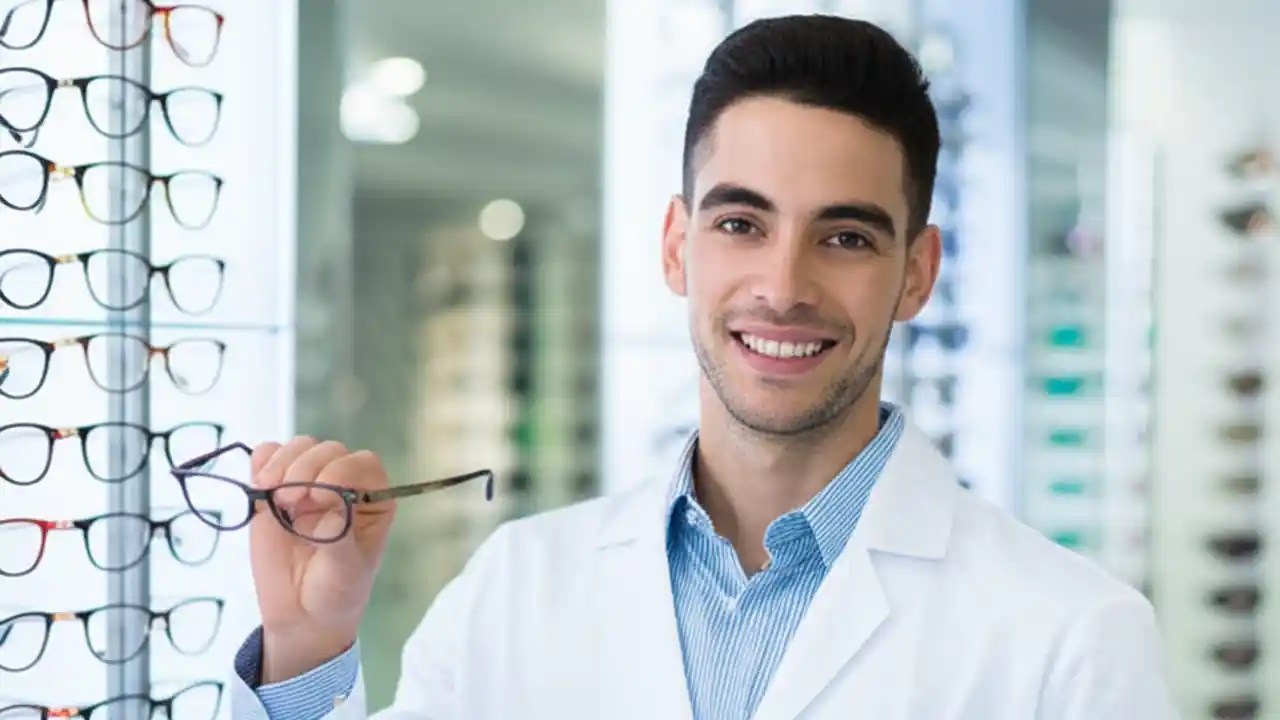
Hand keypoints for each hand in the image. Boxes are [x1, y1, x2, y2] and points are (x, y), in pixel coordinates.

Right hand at [248, 437, 395, 683]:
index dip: (342, 470)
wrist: (300, 615)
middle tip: (291, 499)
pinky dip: (261, 460)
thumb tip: (331, 512)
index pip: (363, 465)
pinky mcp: (275, 491)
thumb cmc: (335, 593)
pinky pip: (268, 458)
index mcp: (372, 501)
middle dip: (307, 467)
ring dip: (283, 462)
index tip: (322, 497)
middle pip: (329, 451)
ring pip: (300, 448)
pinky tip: (259, 481)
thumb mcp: (344, 573)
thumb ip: (339, 541)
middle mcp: (343, 486)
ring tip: (272, 493)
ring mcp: (307, 485)